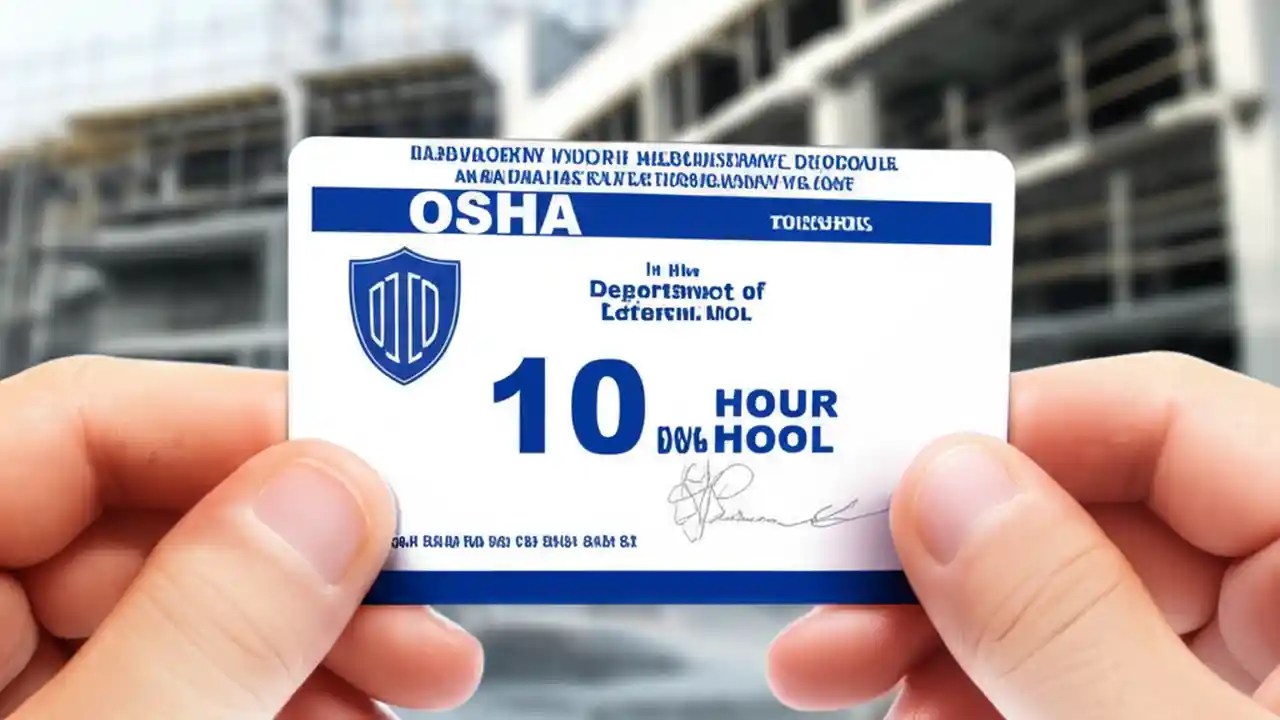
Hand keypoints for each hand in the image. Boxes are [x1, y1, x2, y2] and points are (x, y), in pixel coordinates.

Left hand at [0, 357, 482, 718]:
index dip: (246, 429)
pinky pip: (175, 680)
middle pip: (155, 523)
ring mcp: (13, 684)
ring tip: (412, 675)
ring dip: (319, 634)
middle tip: (426, 599)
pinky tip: (342, 712)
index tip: (378, 472)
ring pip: (185, 608)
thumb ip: (205, 627)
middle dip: (315, 562)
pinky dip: (275, 690)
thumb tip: (333, 497)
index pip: (77, 422)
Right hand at [768, 353, 1279, 718]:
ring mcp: (1254, 680)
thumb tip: (946, 484)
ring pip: (1066, 609)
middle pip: (1090, 521)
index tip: (885, 478)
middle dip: (938, 566)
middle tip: (829, 604)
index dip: (1009, 430)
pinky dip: (984, 695)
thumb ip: (1062, 615)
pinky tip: (920, 717)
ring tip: (840, 677)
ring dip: (937, 640)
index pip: (1166, 415)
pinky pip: (1078, 681)